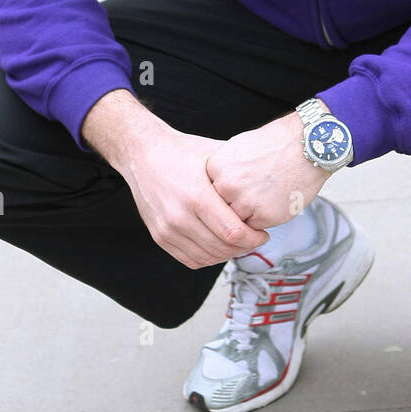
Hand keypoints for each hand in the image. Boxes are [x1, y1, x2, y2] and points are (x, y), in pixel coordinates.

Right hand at [118, 119, 271, 269]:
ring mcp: (167, 229)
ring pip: (207, 258)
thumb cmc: (182, 151)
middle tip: (254, 238)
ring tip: (238, 242)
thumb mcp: (215, 155)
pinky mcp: (159, 236)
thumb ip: (239, 175)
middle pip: (222, 248)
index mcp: (196, 196)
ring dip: (227, 254)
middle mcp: (179, 216)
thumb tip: (267, 186)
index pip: (233, 233)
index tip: (262, 233)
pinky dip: (208, 258)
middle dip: (244, 247)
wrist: (143, 153)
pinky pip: (190, 259)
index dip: (254, 238)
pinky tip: (218, 246)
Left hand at [205, 112, 326, 231]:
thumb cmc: (274, 144)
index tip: (237, 184)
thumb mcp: (237, 148)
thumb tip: (211, 190)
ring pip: (236, 222)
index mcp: (215, 168)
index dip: (223, 192)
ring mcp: (245, 203)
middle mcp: (226, 186)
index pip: (208, 193)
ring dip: (248, 215)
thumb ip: (221, 171)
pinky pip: (255, 227)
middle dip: (234, 206)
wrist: (306, 145)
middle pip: (220, 210)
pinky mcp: (264, 216)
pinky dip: (264, 219)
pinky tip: (275, 199)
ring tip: (264, 194)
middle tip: (252, 192)